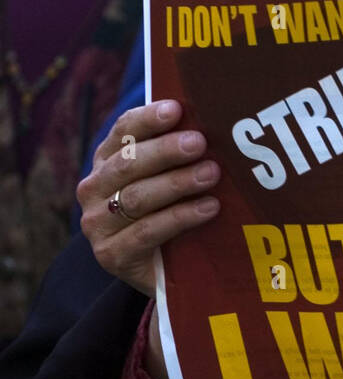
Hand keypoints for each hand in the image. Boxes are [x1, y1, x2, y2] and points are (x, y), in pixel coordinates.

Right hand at [77, 101, 220, 297]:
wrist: (161, 269)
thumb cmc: (171, 208)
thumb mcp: (170, 175)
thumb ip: (180, 150)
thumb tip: (212, 121)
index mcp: (107, 158)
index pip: (124, 130)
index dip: (149, 118)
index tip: (177, 109)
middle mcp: (94, 188)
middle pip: (129, 162)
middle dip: (167, 150)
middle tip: (200, 143)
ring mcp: (97, 223)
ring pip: (138, 197)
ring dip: (177, 183)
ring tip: (211, 174)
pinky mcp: (111, 254)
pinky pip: (147, 231)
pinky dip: (181, 217)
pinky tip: (209, 208)